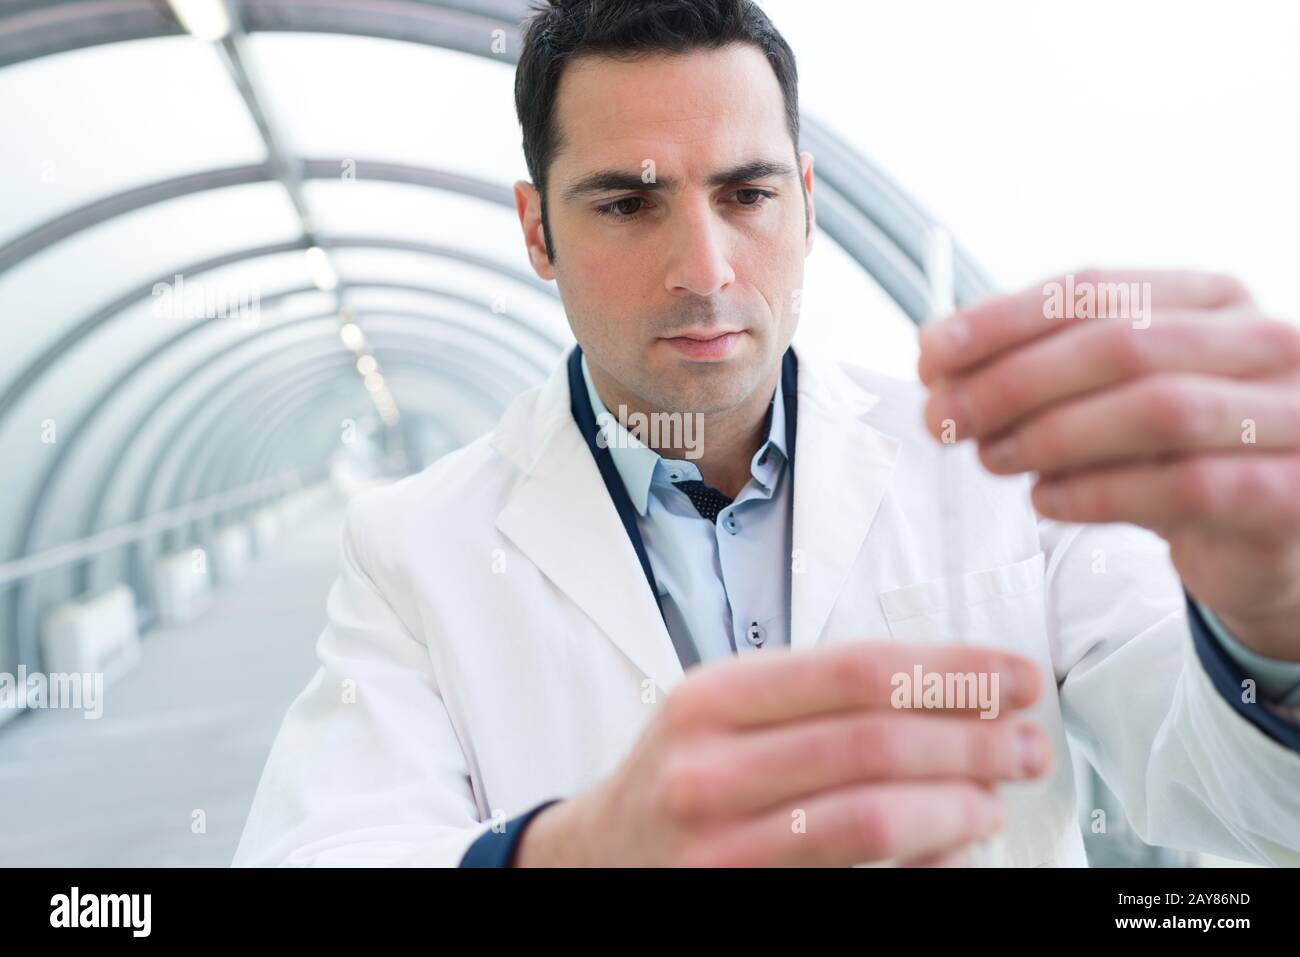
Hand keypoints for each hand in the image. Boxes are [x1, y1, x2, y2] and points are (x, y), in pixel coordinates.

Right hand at [515, 641, 1050, 866]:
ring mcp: (718, 845)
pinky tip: (951, 848)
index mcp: (713, 696)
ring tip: (996, 798)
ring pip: (871, 820)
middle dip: (973, 741)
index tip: (1015, 677)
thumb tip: (954, 695)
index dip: (952, 670)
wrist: (601, 858)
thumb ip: (819, 698)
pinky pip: (856, 881)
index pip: (856, 670)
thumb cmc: (680, 774)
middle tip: (1027, 744)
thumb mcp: (725, 711)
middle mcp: (706, 767)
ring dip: (958, 806)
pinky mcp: (738, 899)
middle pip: (874, 743)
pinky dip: (923, 863)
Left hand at [918, 269, 1299, 659]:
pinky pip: (1185, 486)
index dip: (1002, 320)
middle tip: (944, 418)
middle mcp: (1263, 343)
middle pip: (1121, 343)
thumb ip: (1038, 368)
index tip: (930, 354)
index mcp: (1211, 299)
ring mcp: (1290, 416)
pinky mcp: (1287, 493)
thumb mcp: (1110, 396)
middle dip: (1014, 380)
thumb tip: (936, 358)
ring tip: (992, 458)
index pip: (1094, 287)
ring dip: (1053, 435)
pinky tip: (1047, 501)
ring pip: (1158, 409)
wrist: (1266, 536)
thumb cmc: (1175, 453)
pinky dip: (1098, 493)